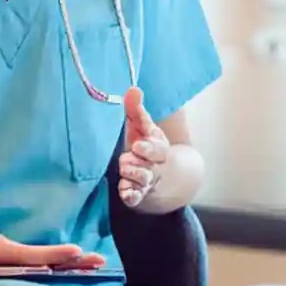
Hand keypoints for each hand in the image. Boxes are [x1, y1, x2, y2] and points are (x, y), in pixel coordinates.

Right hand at [0, 187, 105, 267]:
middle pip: (46, 267)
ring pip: (43, 269)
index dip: (56, 254)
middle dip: (73, 264)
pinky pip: (36, 267)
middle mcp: (8, 264)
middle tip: (99, 261)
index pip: (34, 256)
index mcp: (1, 253)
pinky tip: (67, 263)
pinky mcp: (7, 265)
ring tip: (92, 262)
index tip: (78, 250)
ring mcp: (8, 267)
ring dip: (68, 266)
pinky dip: (54, 265)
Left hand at [118, 87, 169, 207]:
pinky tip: (125, 192)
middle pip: (149, 164)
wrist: (160, 174)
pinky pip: (135, 197)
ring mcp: (146, 180)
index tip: (138, 145)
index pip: (157, 147)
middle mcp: (154, 164)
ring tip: (125, 168)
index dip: (148, 147)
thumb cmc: (145, 143)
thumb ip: (136, 110)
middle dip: (138, 162)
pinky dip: (131, 195)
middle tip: (127, 159)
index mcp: (158, 146)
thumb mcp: (142, 127)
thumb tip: (133, 88)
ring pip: (142, 180)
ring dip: (133, 174)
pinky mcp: (137, 193)